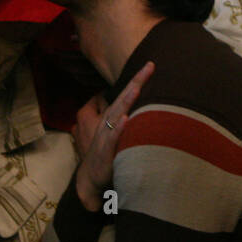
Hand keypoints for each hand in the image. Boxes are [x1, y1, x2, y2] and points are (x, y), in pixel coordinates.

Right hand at [74, 62, 154, 211]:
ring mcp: (106, 135)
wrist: (90, 176)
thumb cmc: (108, 153)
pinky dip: (119, 128)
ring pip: (118, 114)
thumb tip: (147, 108)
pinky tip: (126, 120)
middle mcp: (109, 121)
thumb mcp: (119, 133)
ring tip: (137, 87)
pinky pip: (113, 138)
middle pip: (123, 97)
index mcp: (114, 116)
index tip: (150, 64)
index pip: (127, 93)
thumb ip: (130, 120)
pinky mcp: (106, 151)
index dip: (137, 79)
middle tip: (149, 66)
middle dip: (136, 81)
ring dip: (127, 100)